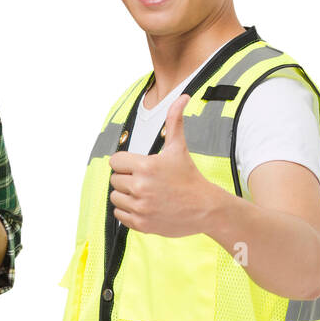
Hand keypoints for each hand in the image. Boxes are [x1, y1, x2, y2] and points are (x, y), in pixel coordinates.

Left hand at [108, 95, 217, 236]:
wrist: (205, 208)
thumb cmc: (190, 177)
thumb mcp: (179, 148)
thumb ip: (174, 121)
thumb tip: (183, 97)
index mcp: (146, 166)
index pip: (115, 162)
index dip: (125, 163)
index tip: (137, 166)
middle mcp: (141, 187)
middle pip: (114, 179)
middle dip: (126, 179)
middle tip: (144, 181)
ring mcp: (140, 207)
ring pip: (115, 198)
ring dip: (125, 195)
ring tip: (144, 193)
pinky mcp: (141, 224)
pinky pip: (120, 215)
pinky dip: (128, 211)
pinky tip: (143, 206)